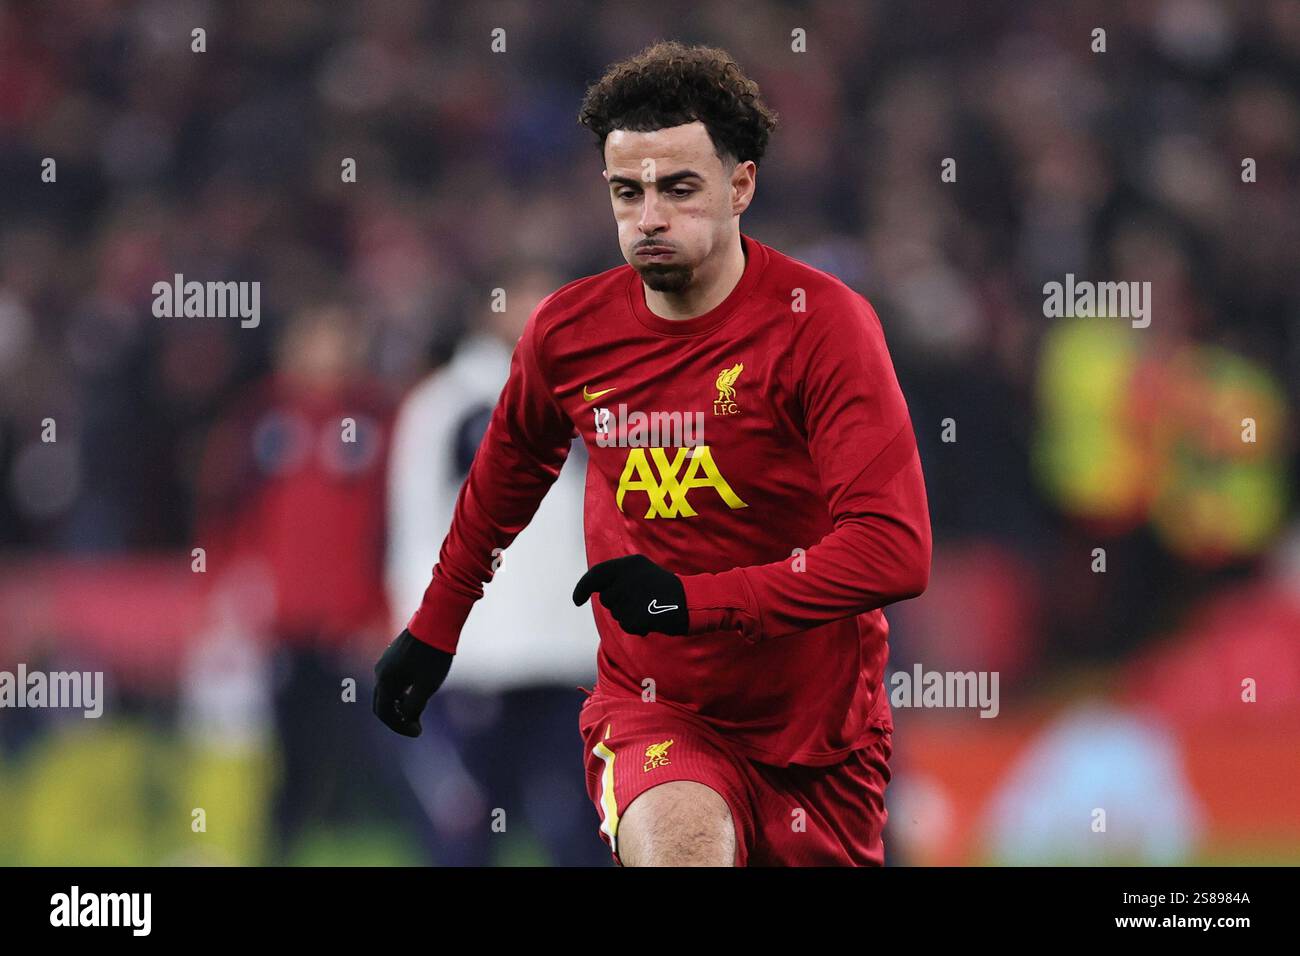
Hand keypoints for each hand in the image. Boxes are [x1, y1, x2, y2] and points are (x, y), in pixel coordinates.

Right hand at [372, 629, 453, 736]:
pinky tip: (417, 693)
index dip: (400, 727)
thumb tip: (407, 720)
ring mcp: (386, 662)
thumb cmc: (433, 655)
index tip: (418, 732)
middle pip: (382, 703)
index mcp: (385, 680)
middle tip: (416, 726)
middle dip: (397, 718)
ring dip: (400, 705)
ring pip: (387, 691)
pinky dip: (401, 692)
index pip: (384, 713)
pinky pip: (392, 680)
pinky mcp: (394, 656)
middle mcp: (380, 671)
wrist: (437, 621)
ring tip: (419, 710)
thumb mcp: (427, 685)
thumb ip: (414, 706)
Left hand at [572, 554, 687, 635]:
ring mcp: (632, 596)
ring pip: (616, 613)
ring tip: (649, 608)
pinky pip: (627, 626)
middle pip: (606, 598)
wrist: (693, 602)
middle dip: (618, 604)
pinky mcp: (638, 614)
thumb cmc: (666, 590)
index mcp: (629, 563)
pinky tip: (651, 620)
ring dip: (629, 616)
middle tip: (642, 601)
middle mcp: (628, 577)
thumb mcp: (643, 572)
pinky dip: (637, 627)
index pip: (596, 575)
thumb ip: (620, 577)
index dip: (582, 588)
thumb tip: (595, 589)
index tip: (577, 601)